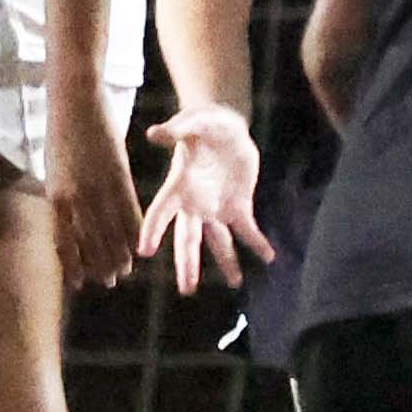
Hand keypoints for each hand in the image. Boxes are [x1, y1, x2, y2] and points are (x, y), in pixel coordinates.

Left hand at [42, 88, 140, 287]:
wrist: (76, 101)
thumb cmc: (60, 133)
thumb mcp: (54, 169)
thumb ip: (62, 196)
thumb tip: (68, 220)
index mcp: (55, 195)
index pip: (64, 240)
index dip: (73, 264)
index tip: (79, 282)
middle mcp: (76, 196)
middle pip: (90, 240)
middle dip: (99, 264)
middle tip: (109, 281)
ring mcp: (98, 186)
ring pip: (110, 230)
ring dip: (118, 253)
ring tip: (124, 270)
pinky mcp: (118, 175)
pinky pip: (128, 209)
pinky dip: (133, 229)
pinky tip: (139, 242)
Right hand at [141, 104, 270, 294]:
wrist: (227, 126)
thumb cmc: (204, 122)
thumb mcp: (193, 122)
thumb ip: (177, 130)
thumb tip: (154, 133)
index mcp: (178, 185)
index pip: (160, 211)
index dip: (151, 230)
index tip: (143, 252)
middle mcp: (194, 203)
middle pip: (188, 239)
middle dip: (188, 264)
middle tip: (187, 289)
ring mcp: (216, 208)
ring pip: (218, 242)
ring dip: (226, 263)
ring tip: (235, 283)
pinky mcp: (238, 206)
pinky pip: (247, 229)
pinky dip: (257, 243)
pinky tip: (268, 257)